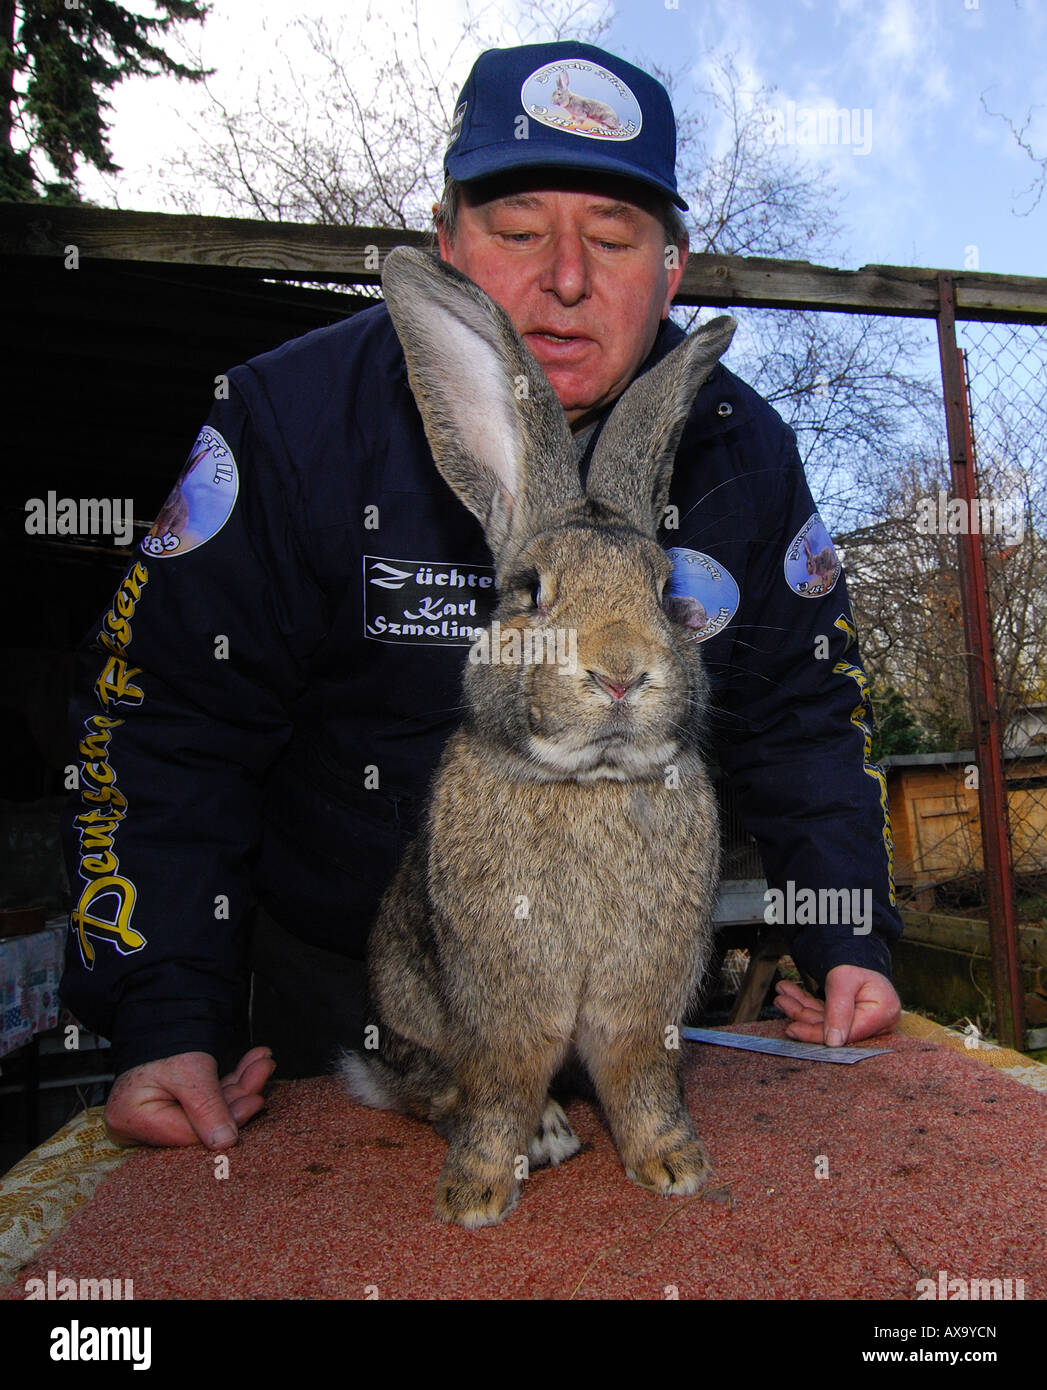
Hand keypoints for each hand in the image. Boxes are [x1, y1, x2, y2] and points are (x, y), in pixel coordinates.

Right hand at [104, 1045, 275, 1148]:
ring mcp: (156, 1116)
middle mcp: (140, 1126)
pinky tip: (251, 1065)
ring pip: (209, 1109)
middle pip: (202, 1123)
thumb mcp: (186, 1070)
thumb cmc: (161, 1040)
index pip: (189, 1134)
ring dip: (239, 1084)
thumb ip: (207, 1106)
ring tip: (262, 1062)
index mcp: (132, 1121)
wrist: (155, 1013)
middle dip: (238, 1094)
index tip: (256, 1100)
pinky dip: (228, 1082)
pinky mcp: (171, 1106)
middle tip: (264, 1071)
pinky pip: (206, 1100)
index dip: (227, 1120)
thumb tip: (226, 1142)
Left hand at [774, 966, 899, 1046]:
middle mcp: (877, 1021)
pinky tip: (789, 995)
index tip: (793, 1029)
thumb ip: (838, 1010)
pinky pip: (825, 1014)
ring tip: (782, 996)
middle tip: (781, 1003)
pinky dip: (806, 1004)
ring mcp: (864, 1019)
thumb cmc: (855, 960)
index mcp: (883, 1014)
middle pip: (833, 1028)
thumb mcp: (844, 980)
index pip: (847, 1033)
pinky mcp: (851, 1016)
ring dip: (800, 1008)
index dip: (818, 1034)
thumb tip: (834, 1042)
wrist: (857, 947)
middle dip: (803, 1014)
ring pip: (825, 1020)